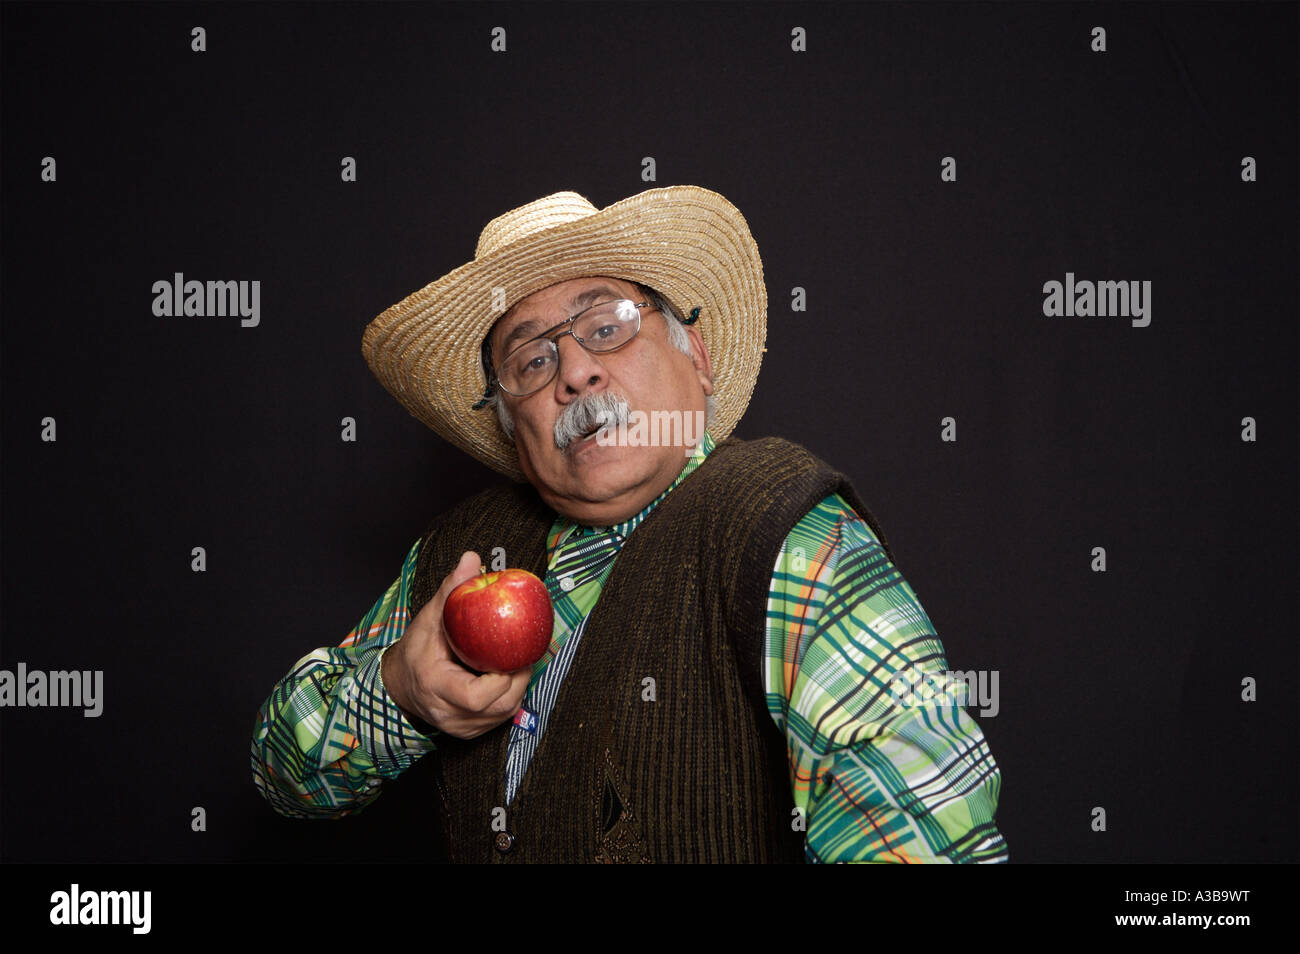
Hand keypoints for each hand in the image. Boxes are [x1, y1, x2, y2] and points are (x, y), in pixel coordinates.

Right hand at [381, 551, 533, 738]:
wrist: (401, 684)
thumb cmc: (417, 651)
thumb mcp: (430, 618)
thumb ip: (451, 590)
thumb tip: (472, 559)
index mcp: (435, 686)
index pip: (476, 696)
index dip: (501, 679)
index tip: (508, 655)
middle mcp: (447, 714)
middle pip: (498, 707)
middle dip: (518, 679)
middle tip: (523, 653)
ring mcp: (460, 727)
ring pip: (504, 714)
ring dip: (517, 687)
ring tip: (517, 662)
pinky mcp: (470, 732)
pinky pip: (500, 718)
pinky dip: (510, 697)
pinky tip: (508, 676)